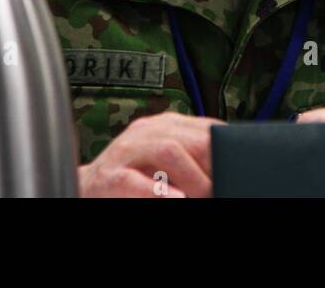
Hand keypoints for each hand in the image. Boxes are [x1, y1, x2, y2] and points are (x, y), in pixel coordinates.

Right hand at [77, 111, 222, 197]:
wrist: (86, 189)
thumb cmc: (133, 178)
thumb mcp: (165, 162)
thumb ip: (190, 158)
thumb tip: (228, 168)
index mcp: (164, 125)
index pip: (205, 128)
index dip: (225, 149)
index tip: (238, 168)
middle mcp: (146, 132)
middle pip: (192, 138)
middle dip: (213, 164)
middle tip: (224, 188)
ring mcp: (126, 152)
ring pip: (169, 151)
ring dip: (194, 178)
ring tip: (205, 196)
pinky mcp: (110, 177)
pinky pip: (136, 181)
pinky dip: (159, 192)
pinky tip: (177, 199)